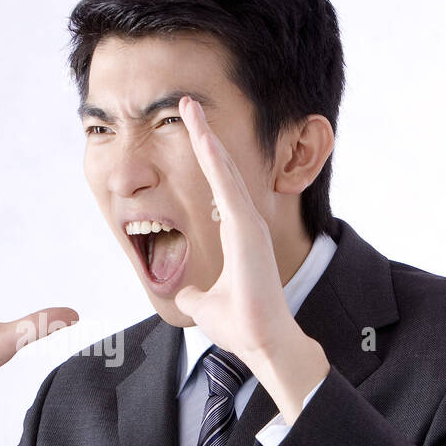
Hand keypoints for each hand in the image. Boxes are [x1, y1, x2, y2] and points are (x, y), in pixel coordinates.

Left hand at [173, 96, 297, 360]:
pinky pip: (228, 188)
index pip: (215, 187)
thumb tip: (183, 294)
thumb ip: (194, 293)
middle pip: (221, 169)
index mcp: (235, 235)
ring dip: (207, 138)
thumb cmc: (240, 324)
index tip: (190, 130)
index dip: (203, 157)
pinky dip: (216, 162)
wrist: (261, 341)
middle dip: (205, 134)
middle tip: (188, 103)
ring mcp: (247, 224)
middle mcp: (244, 223)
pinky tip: (204, 137)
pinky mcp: (247, 230)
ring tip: (190, 107)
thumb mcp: (204, 304)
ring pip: (224, 170)